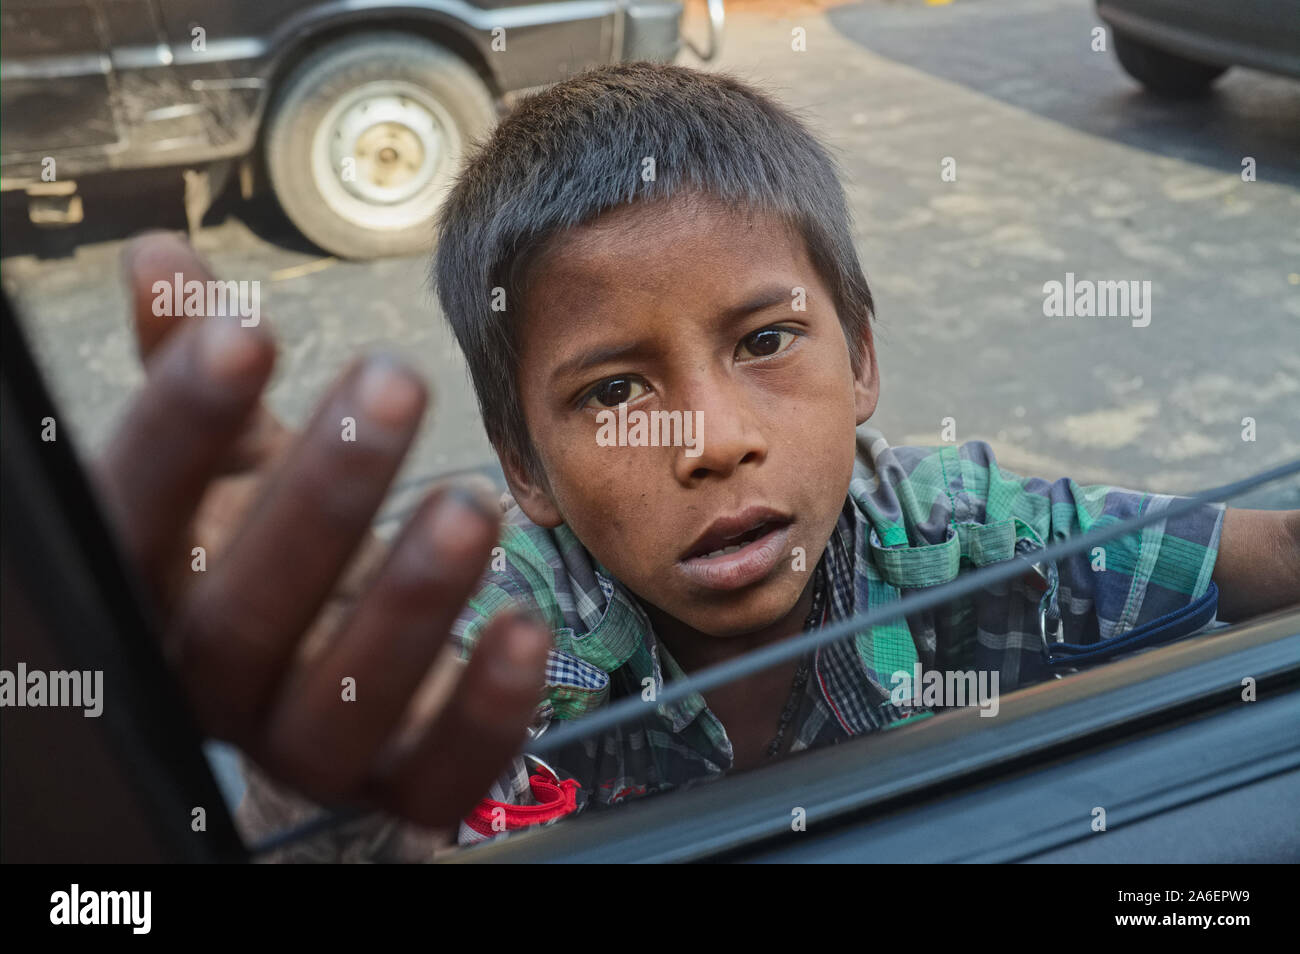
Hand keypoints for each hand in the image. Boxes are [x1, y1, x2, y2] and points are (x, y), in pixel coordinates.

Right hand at [92, 232, 549, 830]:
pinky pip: (434, 775)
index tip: (244, 333)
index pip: (137, 516)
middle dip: (320, 499)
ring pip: (335, 705)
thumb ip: (193, 371)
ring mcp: (303, 746)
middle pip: (240, 620)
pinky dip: (483, 711)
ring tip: (470, 505)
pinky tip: (526, 628)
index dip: (179, 428)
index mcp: (158, 589)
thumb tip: (163, 260)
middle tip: (396, 384)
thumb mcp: (231, 458)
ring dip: (406, 604)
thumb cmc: (265, 548)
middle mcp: (215, 684)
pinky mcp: (393, 785)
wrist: (307, 676)